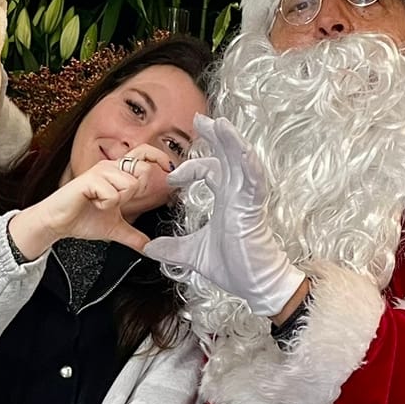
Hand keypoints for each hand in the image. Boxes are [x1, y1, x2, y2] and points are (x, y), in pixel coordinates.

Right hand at [7, 145, 173, 259]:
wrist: (58, 223)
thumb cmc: (81, 218)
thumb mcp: (115, 229)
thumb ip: (134, 236)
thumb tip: (149, 248)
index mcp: (118, 173)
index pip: (144, 154)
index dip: (159, 158)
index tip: (168, 169)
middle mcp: (111, 167)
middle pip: (142, 171)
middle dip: (134, 193)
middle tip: (116, 201)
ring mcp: (100, 171)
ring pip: (129, 184)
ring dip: (118, 201)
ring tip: (101, 204)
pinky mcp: (90, 179)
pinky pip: (113, 193)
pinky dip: (105, 204)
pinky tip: (93, 204)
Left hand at [143, 114, 306, 316]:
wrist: (255, 285)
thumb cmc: (234, 267)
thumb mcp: (193, 255)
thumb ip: (172, 248)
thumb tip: (149, 247)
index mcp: (226, 201)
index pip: (210, 171)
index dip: (191, 168)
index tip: (171, 177)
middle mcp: (237, 195)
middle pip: (227, 157)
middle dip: (215, 137)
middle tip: (199, 119)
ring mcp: (247, 200)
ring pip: (241, 162)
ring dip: (231, 142)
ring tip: (220, 124)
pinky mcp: (254, 209)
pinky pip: (254, 181)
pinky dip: (248, 165)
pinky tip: (241, 151)